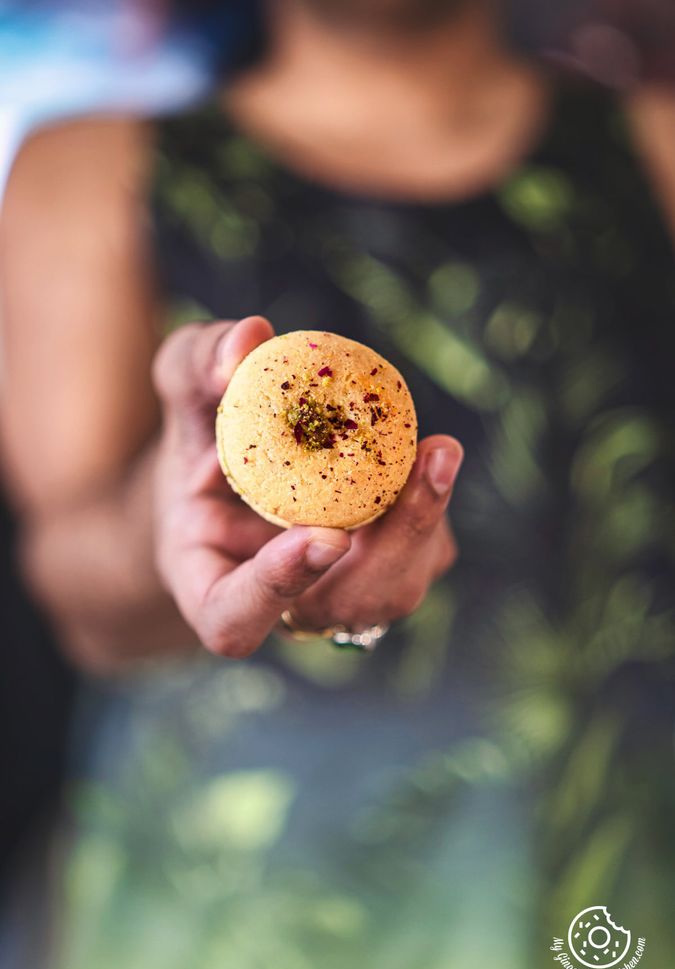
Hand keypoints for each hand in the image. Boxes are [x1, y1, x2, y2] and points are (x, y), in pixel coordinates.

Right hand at [152, 317, 462, 655]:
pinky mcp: (386, 573)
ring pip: (397, 585)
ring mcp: (339, 597)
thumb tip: (253, 335)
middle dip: (394, 541)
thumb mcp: (181, 401)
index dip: (278, 587)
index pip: (234, 619)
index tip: (326, 537)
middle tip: (429, 461)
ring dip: (422, 520)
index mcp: (209, 588)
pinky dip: (427, 502)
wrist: (236, 473)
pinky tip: (430, 454)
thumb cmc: (200, 442)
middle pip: (346, 605)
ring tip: (438, 452)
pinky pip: (420, 553)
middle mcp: (280, 607)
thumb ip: (196, 367)